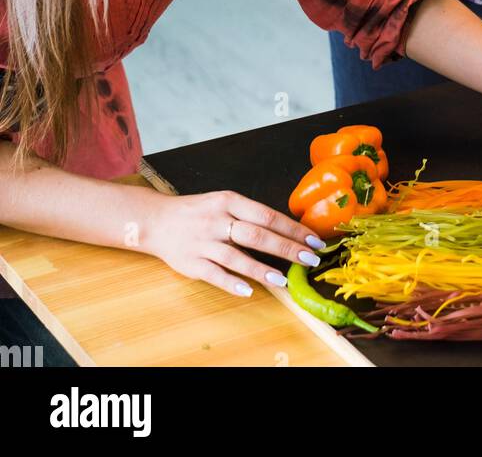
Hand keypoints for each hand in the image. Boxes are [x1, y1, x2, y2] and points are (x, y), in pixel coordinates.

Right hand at [147, 189, 327, 296]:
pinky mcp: (192, 262)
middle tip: (310, 260)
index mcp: (229, 201)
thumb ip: (249, 215)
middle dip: (287, 248)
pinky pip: (214, 274)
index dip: (293, 229)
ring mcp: (204, 242)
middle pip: (257, 235)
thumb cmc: (199, 212)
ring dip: (262, 269)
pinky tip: (248, 290)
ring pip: (237, 257)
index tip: (314, 240)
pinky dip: (231, 282)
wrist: (157, 220)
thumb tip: (285, 230)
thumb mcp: (224, 202)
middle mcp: (218, 220)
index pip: (268, 215)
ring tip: (284, 280)